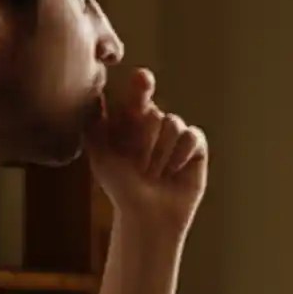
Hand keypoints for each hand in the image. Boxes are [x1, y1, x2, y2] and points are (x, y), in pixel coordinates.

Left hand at [85, 68, 207, 235]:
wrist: (148, 215)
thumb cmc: (121, 188)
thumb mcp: (100, 156)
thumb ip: (95, 126)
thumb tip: (95, 95)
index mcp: (131, 121)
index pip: (137, 96)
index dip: (140, 86)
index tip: (142, 78)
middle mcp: (155, 124)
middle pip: (154, 112)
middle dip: (144, 140)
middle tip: (138, 165)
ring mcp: (177, 135)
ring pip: (173, 123)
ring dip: (161, 153)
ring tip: (155, 174)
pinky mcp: (197, 148)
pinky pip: (193, 137)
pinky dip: (181, 154)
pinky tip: (173, 171)